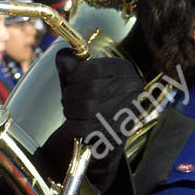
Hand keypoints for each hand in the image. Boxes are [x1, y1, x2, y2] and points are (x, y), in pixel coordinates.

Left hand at [40, 51, 144, 189]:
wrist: (104, 135)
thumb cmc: (92, 99)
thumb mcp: (80, 77)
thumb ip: (70, 65)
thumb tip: (63, 59)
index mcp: (124, 70)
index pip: (93, 68)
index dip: (74, 75)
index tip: (69, 80)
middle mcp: (132, 89)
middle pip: (89, 90)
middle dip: (70, 95)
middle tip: (66, 99)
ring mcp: (128, 112)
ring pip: (87, 109)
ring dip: (70, 111)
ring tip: (70, 111)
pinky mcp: (118, 134)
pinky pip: (85, 129)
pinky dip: (72, 127)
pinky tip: (72, 125)